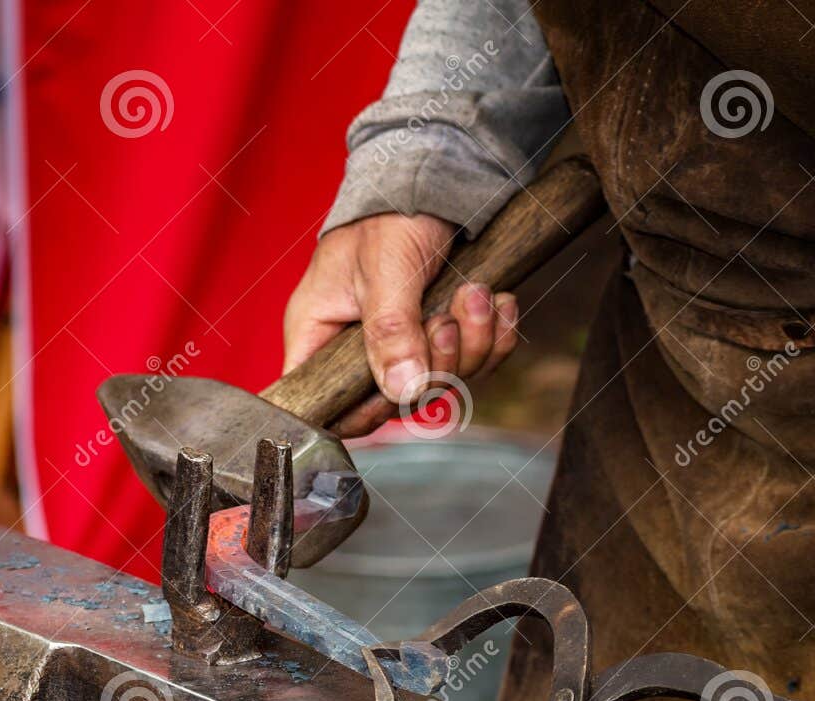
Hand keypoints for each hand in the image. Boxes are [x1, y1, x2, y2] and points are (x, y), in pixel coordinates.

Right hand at [283, 213, 520, 437]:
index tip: (400, 390)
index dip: (364, 413)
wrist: (437, 173)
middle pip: (398, 398)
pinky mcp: (441, 332)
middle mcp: (357, 346)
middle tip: (446, 319)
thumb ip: (390, 333)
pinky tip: (495, 300)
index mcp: (319, 334)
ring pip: (443, 379)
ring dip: (472, 341)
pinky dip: (492, 333)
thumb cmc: (390, 213)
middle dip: (438, 362)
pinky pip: (475, 359)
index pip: (326, 404)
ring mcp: (403, 342)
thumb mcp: (384, 269)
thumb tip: (400, 391)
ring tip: (476, 294)